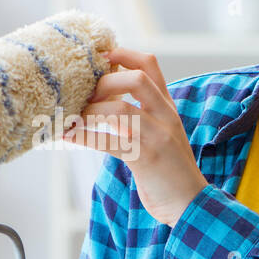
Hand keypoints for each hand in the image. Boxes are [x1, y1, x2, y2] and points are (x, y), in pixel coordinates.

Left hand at [63, 47, 207, 226]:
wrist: (190, 204)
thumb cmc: (170, 170)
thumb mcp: (163, 134)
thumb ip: (144, 114)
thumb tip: (106, 99)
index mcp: (168, 107)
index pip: (150, 66)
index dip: (123, 54)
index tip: (101, 57)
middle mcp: (165, 117)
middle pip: (136, 80)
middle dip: (105, 82)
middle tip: (86, 94)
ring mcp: (157, 137)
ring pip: (120, 109)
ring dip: (91, 112)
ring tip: (75, 118)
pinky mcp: (145, 159)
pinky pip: (109, 142)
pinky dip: (84, 137)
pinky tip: (69, 136)